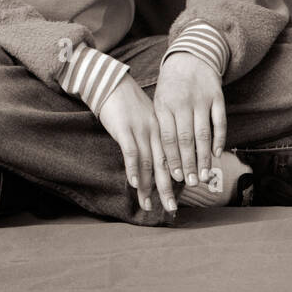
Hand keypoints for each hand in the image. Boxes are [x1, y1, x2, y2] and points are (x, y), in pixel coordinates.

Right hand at [97, 74, 177, 214]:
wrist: (111, 83)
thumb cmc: (127, 104)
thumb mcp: (145, 119)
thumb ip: (152, 138)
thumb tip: (154, 161)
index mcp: (163, 129)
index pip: (173, 158)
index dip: (176, 179)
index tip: (179, 196)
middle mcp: (156, 131)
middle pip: (164, 164)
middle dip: (167, 189)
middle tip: (171, 208)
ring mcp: (141, 130)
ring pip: (149, 163)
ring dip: (149, 186)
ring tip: (150, 205)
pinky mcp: (125, 129)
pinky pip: (131, 152)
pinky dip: (133, 169)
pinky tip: (134, 184)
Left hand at [152, 52, 225, 191]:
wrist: (190, 56)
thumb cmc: (171, 86)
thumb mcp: (160, 101)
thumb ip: (162, 125)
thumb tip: (162, 158)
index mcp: (164, 106)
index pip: (168, 138)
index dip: (172, 159)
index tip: (176, 178)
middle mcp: (182, 103)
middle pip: (186, 139)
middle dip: (189, 163)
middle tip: (192, 183)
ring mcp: (201, 99)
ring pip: (203, 133)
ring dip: (205, 157)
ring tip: (205, 175)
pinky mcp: (217, 96)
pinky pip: (220, 121)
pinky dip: (219, 138)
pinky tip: (218, 153)